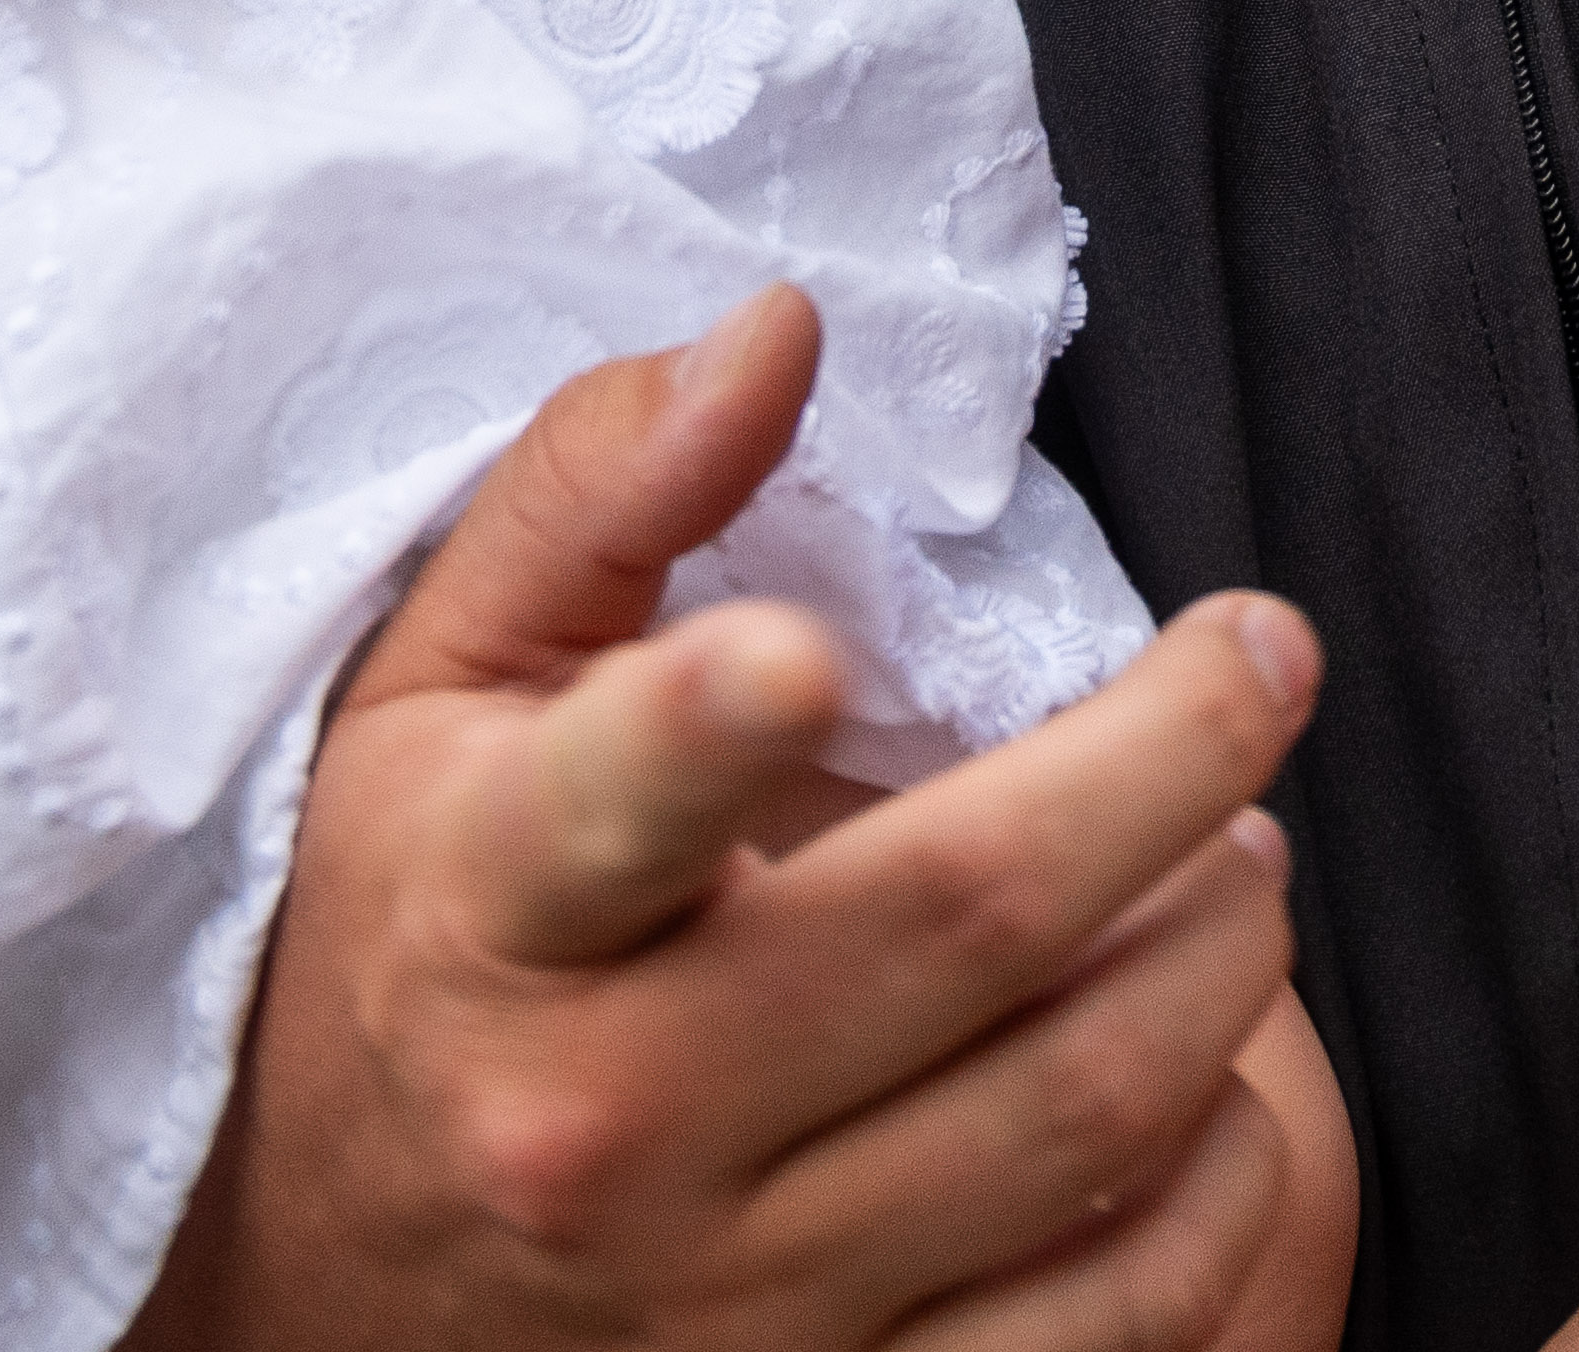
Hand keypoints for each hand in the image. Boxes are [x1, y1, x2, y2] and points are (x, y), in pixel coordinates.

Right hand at [133, 284, 1328, 1351]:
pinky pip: (1105, 1330)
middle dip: (1178, 761)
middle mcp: (605, 1128)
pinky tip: (1209, 1079)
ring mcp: (728, 1306)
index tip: (801, 650)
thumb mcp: (433, 697)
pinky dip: (1213, 1189)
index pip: (604, 810)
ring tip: (1247, 855)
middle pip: (965, 924)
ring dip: (1225, 958)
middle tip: (1263, 661)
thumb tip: (779, 327)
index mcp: (489, 914)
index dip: (702, 730)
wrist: (314, 1306)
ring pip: (1077, 1120)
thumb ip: (599, 495)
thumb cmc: (411, 943)